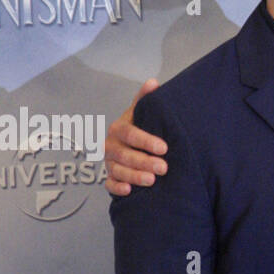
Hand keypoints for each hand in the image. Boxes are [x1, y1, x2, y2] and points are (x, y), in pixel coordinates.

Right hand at [104, 79, 167, 194]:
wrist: (131, 147)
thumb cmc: (140, 129)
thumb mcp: (142, 114)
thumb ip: (145, 100)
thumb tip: (153, 82)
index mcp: (119, 129)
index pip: (130, 133)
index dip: (145, 141)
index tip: (164, 148)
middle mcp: (111, 145)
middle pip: (124, 154)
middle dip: (143, 161)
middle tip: (164, 168)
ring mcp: (109, 162)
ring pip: (118, 170)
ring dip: (134, 176)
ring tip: (152, 181)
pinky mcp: (110, 178)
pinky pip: (109, 185)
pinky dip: (117, 188)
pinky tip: (129, 191)